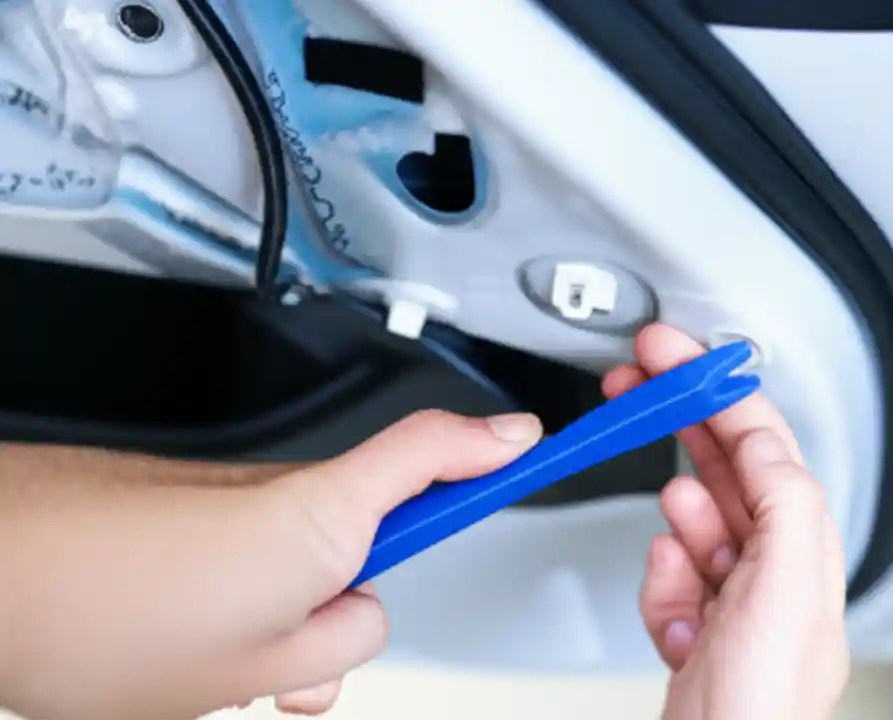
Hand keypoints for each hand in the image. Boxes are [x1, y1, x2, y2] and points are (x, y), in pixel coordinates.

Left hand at [0, 410, 542, 719]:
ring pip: (295, 566)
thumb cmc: (102, 612)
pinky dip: (227, 607)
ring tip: (204, 662)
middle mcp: (281, 489)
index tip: (538, 440)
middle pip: (363, 546)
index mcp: (322, 515)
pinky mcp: (187, 507)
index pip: (436, 456)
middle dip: (339, 610)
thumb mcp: (257, 667)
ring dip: (273, 623)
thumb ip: (337, 640)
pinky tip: (170, 644)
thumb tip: (357, 620)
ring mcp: (229, 495)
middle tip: (291, 663)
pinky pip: (241, 561)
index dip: (494, 446)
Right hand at [603, 325, 850, 719]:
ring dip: (677, 525)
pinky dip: (660, 585)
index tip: (678, 354)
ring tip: (676, 537)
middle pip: (727, 464)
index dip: (720, 390)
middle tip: (641, 379)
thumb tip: (763, 440)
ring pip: (693, 520)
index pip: (766, 443)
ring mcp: (735, 592)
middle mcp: (777, 563)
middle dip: (683, 420)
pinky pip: (667, 572)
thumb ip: (783, 503)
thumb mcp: (786, 590)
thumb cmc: (761, 706)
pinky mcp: (697, 619)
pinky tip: (673, 614)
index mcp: (807, 545)